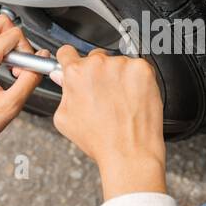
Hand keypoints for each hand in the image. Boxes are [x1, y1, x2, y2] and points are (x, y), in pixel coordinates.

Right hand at [50, 45, 165, 199]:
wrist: (129, 152)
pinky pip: (137, 68)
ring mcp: (122, 65)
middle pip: (95, 58)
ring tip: (120, 102)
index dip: (69, 61)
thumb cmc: (100, 140)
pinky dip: (136, 80)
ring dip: (118, 77)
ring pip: (118, 64)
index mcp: (76, 73)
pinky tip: (133, 99)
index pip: (67, 53)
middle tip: (103, 96)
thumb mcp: (65, 119)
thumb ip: (63, 92)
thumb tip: (62, 78)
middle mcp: (99, 64)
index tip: (74, 65)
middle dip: (97, 73)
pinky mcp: (143, 69)